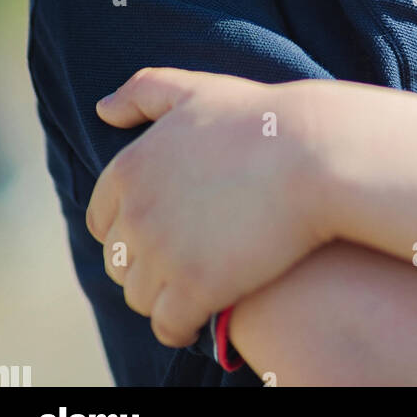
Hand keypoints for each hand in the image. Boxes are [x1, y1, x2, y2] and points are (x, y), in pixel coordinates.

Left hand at [86, 67, 335, 348]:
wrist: (314, 153)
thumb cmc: (260, 119)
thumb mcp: (197, 89)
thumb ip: (144, 91)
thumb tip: (103, 108)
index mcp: (129, 169)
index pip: (102, 220)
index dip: (128, 229)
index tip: (160, 233)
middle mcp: (135, 213)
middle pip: (118, 262)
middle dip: (144, 266)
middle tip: (181, 264)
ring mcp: (162, 254)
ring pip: (140, 298)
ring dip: (161, 299)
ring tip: (193, 291)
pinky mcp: (195, 288)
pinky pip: (169, 325)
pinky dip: (179, 327)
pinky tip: (200, 320)